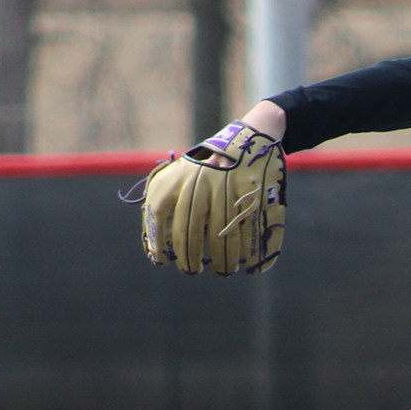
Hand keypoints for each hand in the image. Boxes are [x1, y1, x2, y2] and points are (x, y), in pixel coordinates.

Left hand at [140, 122, 286, 275]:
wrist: (251, 138)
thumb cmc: (212, 166)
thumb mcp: (185, 173)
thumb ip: (169, 202)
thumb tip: (157, 244)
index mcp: (180, 177)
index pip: (159, 212)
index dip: (156, 241)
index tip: (161, 260)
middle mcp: (201, 183)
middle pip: (190, 232)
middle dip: (190, 259)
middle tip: (193, 270)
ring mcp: (229, 190)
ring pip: (220, 236)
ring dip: (222, 260)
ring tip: (223, 271)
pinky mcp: (254, 195)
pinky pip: (250, 231)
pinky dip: (252, 252)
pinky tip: (250, 265)